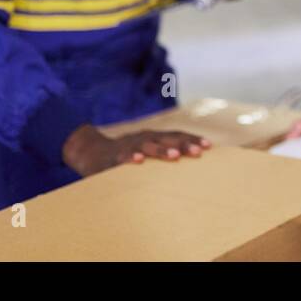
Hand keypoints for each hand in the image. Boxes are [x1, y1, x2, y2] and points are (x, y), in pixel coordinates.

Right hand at [61, 124, 210, 177]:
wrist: (91, 151)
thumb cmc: (126, 155)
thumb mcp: (146, 152)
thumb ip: (164, 156)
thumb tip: (190, 164)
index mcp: (155, 138)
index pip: (177, 135)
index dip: (192, 139)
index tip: (209, 146)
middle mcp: (145, 138)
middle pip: (167, 139)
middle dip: (184, 145)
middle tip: (199, 152)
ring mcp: (130, 145)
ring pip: (148, 146)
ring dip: (162, 150)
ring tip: (175, 156)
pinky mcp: (113, 156)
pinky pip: (123, 156)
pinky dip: (131, 158)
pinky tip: (138, 161)